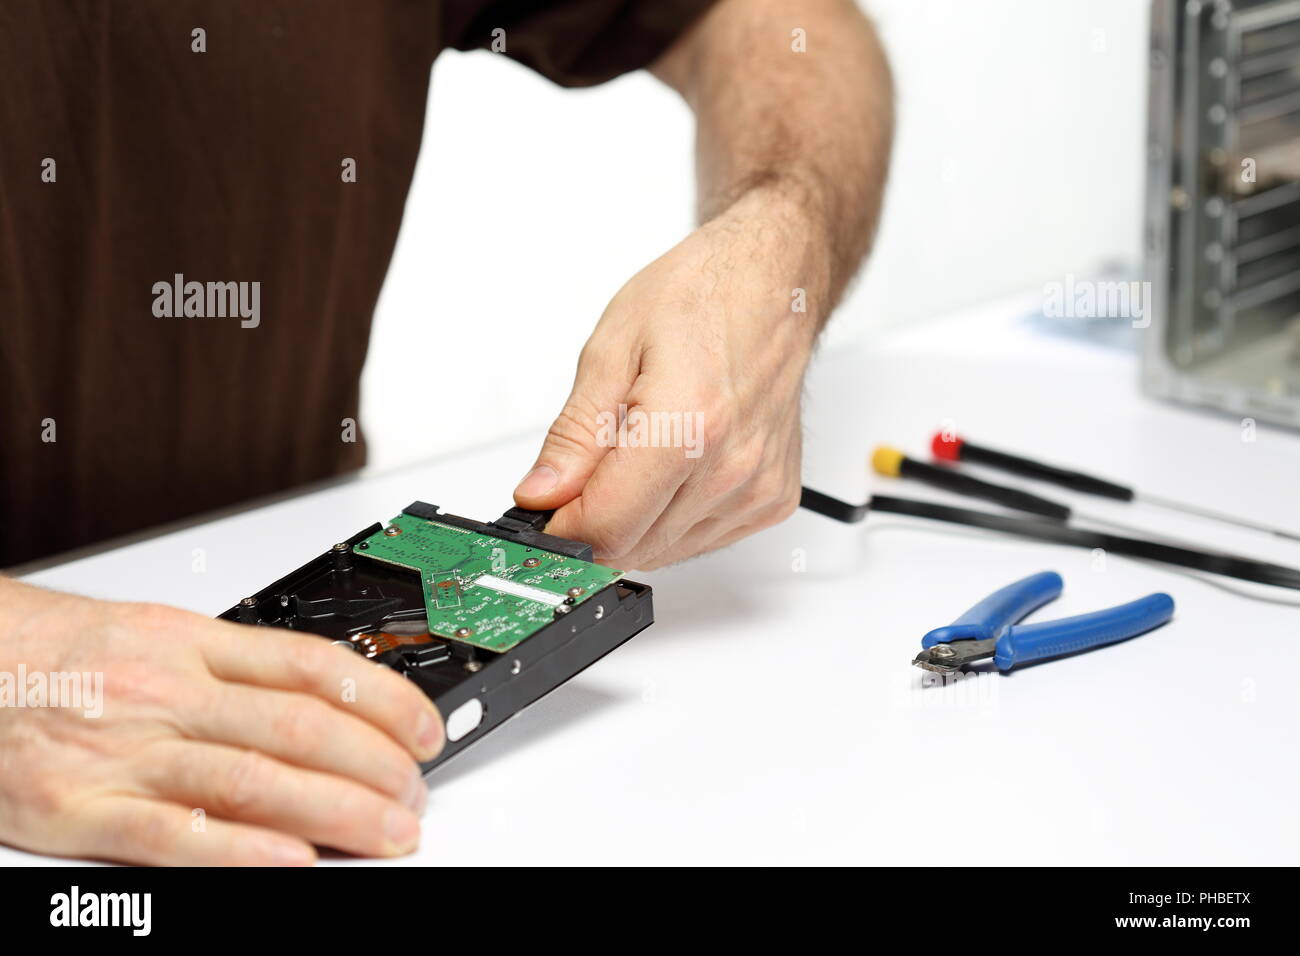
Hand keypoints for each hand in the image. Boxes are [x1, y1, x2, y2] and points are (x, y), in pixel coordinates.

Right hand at [0, 578, 443, 864]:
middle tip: (416, 794)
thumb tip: (321, 695)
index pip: (315, 668)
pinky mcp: (84, 808)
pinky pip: (176, 834)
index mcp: (193, 644)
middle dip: (375, 765)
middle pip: (301, 727)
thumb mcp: (157, 633)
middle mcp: (171, 693)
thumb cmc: (62, 652)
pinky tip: (295, 863)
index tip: (424, 729)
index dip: (386, 700)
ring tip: (388, 831)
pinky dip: (242, 851)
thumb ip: (234, 665)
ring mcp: (130, 751)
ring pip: (256, 779)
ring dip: (337, 810)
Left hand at [514, 188, 821, 569]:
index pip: (605, 526)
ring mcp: (757, 488)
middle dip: (593, 518)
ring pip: (663, 551)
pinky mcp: (772, 500)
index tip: (542, 506)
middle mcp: (732, 466)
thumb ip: (573, 434)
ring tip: (640, 449)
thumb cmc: (702, 297)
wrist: (776, 282)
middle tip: (586, 466)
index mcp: (689, 424)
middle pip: (632, 547)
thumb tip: (542, 494)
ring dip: (634, 519)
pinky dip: (671, 516)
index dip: (559, 524)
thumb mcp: (611, 348)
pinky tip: (675, 464)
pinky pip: (701, 539)